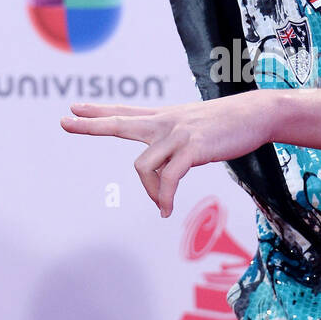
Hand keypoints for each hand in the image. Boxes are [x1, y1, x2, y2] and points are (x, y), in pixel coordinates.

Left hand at [60, 92, 278, 216]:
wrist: (256, 115)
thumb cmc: (229, 125)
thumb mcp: (196, 130)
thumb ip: (176, 145)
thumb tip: (166, 167)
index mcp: (164, 118)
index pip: (125, 112)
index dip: (99, 111)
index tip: (74, 108)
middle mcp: (165, 122)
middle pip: (120, 122)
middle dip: (91, 124)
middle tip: (64, 121)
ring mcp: (177, 134)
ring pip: (143, 166)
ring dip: (151, 192)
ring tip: (162, 206)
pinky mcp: (192, 149)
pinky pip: (168, 179)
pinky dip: (164, 198)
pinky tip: (166, 211)